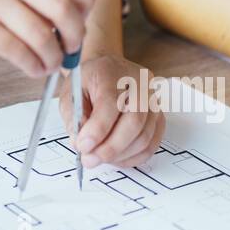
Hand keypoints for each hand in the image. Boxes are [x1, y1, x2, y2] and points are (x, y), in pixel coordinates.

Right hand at [0, 0, 95, 77]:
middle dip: (74, 34)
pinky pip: (17, 51)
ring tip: (50, 64)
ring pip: (42, 33)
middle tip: (71, 47)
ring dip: (53, 56)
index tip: (83, 17)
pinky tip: (31, 68)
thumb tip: (64, 11)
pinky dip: (32, 65)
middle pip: (62, 6)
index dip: (85, 0)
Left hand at [57, 53, 164, 168]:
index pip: (111, 104)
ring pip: (144, 137)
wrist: (108, 70)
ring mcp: (153, 100)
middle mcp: (139, 84)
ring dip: (120, 155)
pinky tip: (116, 157)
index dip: (97, 130)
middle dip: (110, 148)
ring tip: (99, 158)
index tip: (83, 147)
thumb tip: (81, 143)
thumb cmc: (89, 82)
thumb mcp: (71, 92)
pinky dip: (133, 157)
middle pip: (134, 122)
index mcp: (112, 73)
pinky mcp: (159, 116)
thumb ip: (73, 116)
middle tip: (90, 160)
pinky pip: (151, 144)